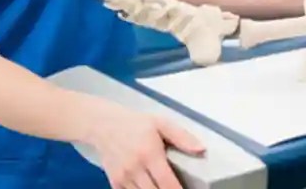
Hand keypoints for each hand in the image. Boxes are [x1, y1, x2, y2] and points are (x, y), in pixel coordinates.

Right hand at [84, 101, 205, 188]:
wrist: (104, 125)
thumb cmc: (136, 124)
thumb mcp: (161, 123)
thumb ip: (182, 137)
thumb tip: (201, 149)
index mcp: (149, 154)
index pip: (167, 183)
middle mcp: (135, 169)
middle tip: (175, 188)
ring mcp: (123, 178)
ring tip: (162, 186)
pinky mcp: (115, 183)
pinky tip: (149, 185)